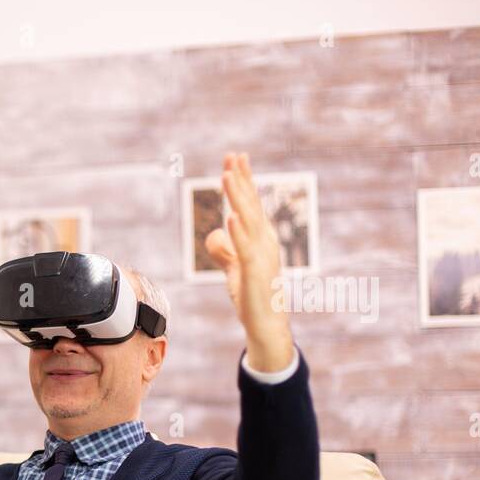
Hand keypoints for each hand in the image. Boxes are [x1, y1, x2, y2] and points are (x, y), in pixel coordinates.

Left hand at [203, 151, 294, 371]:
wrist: (266, 323)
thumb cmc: (253, 296)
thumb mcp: (234, 269)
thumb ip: (224, 250)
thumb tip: (213, 232)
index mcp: (260, 237)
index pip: (250, 203)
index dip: (243, 180)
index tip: (235, 157)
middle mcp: (264, 240)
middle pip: (250, 204)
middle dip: (240, 179)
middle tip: (232, 155)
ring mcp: (261, 255)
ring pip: (248, 220)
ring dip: (237, 197)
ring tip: (227, 176)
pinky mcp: (254, 272)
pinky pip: (245, 248)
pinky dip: (238, 232)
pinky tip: (230, 216)